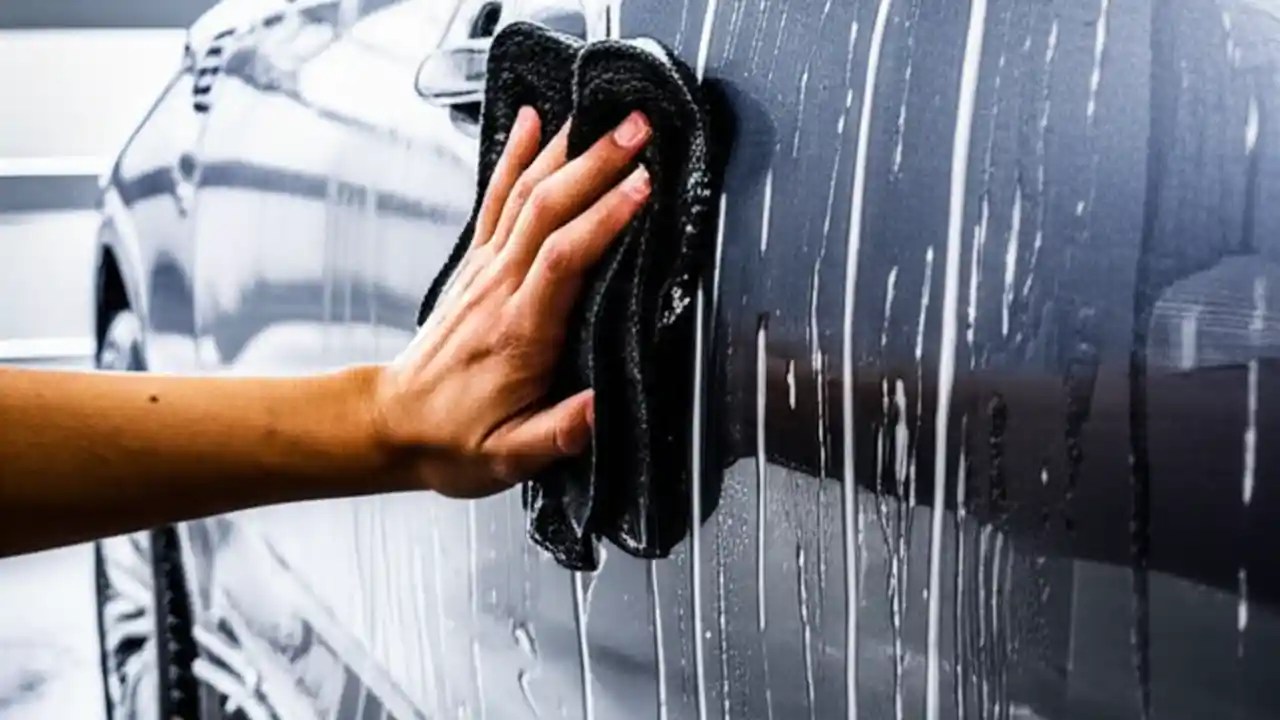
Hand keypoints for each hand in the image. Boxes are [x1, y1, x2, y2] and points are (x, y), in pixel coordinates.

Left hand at [372, 107, 652, 496]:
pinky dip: (516, 156)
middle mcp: (499, 290)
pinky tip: (534, 123)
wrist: (395, 425)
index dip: (603, 220)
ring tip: (607, 117)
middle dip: (597, 164)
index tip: (642, 189)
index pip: (564, 260)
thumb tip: (599, 409)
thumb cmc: (455, 439)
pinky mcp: (476, 264)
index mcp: (519, 333)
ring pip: (526, 195)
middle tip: (640, 131)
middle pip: (548, 209)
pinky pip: (497, 198)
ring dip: (569, 151)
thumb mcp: (508, 456)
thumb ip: (557, 433)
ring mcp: (485, 270)